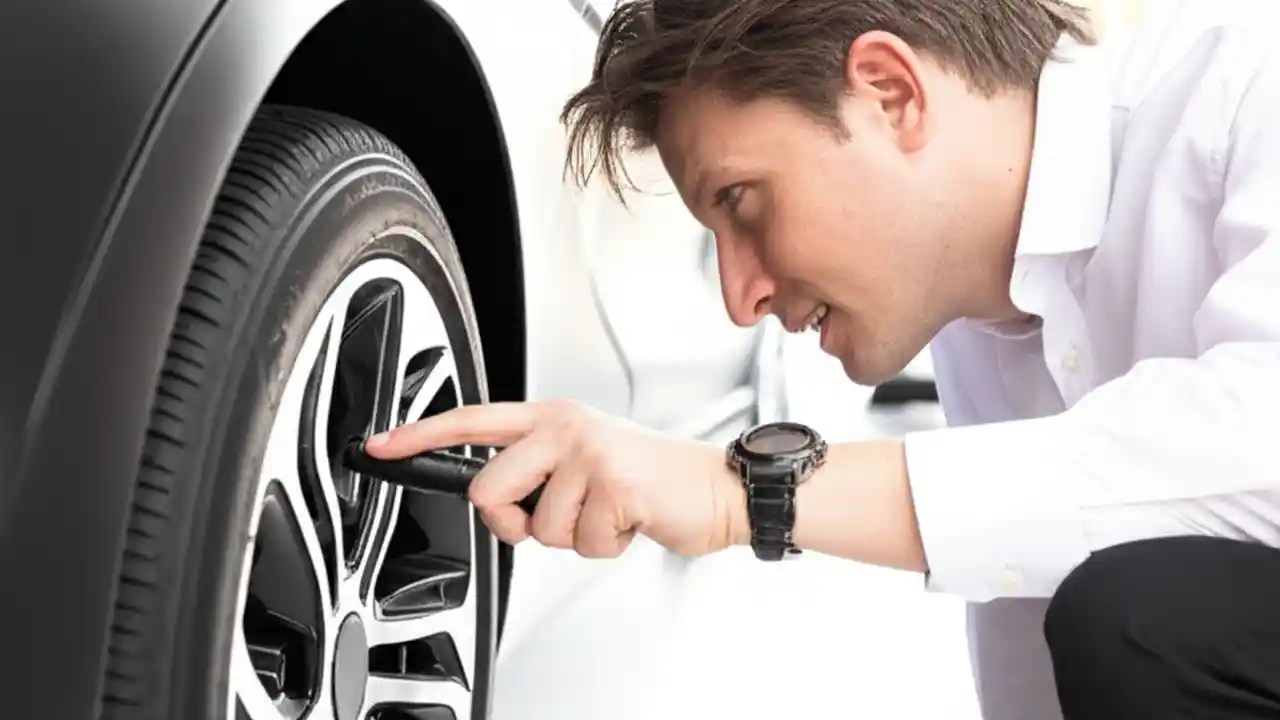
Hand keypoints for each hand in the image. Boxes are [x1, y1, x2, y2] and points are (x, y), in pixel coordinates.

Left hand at [363, 399, 748, 557]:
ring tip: (607, 513)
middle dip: (517, 522)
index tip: (383, 447)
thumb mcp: (582, 464)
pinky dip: (604, 546)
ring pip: (536, 528)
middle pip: (489, 491)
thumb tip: (491, 503)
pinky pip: (579, 543)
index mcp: (552, 418)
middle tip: (561, 516)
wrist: (712, 489)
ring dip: (572, 538)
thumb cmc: (647, 481)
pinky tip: (628, 521)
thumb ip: (534, 474)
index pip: (472, 420)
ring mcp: (589, 453)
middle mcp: (565, 428)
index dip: (420, 436)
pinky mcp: (613, 484)